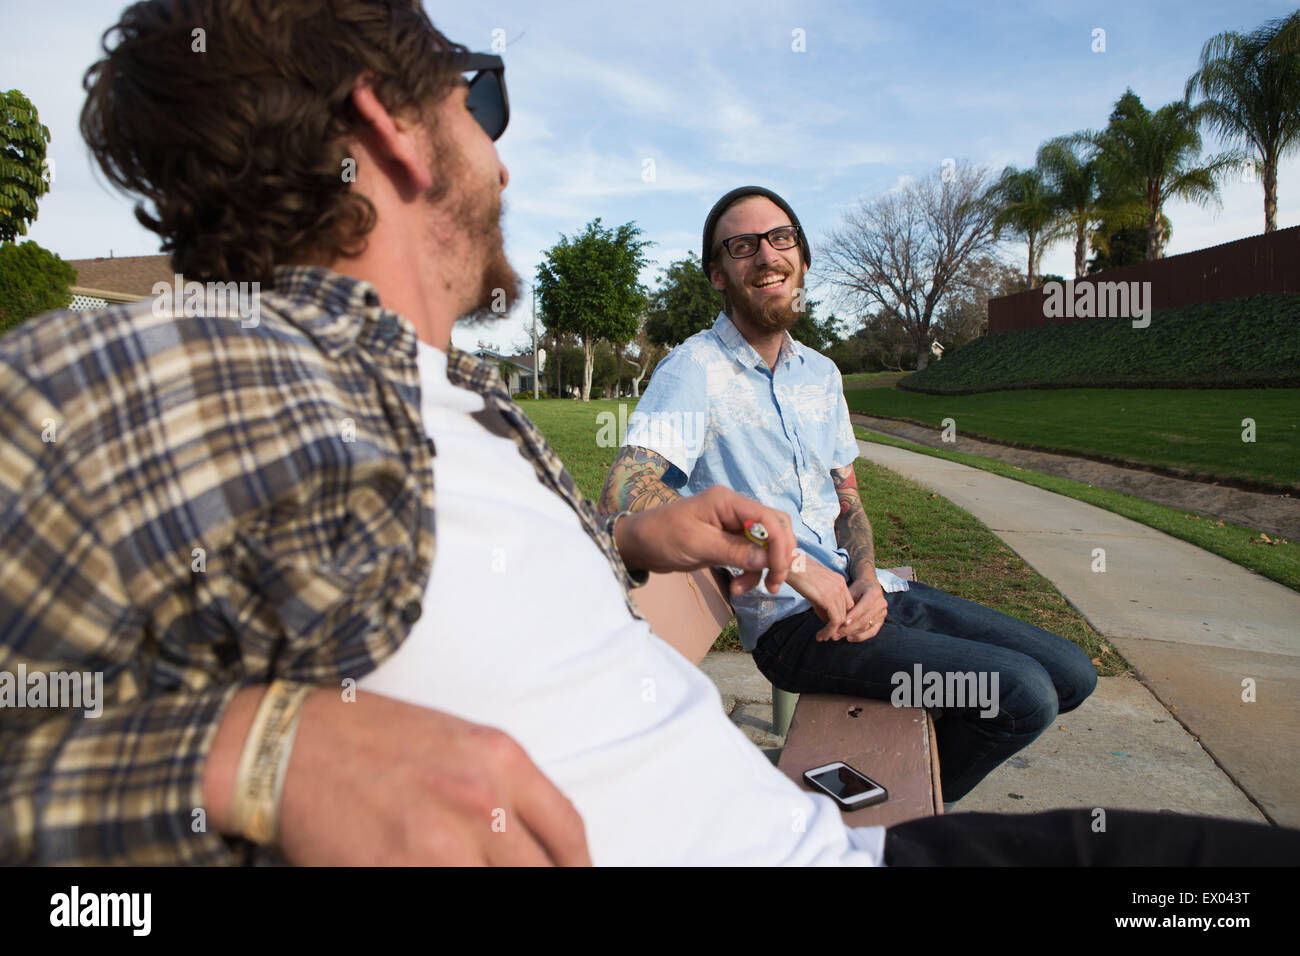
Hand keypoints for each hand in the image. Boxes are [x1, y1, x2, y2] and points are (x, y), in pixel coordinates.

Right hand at [222, 689, 591, 864]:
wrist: (290, 746)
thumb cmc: (370, 740)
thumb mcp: (456, 744)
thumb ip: (502, 789)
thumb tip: (530, 842)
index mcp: (501, 760)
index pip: (568, 832)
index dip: (579, 867)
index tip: (576, 876)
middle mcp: (481, 801)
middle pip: (540, 874)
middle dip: (540, 887)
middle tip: (527, 886)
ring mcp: (441, 843)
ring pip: (500, 891)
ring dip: (490, 889)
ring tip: (472, 876)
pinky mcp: (397, 873)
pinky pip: (446, 897)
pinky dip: (450, 893)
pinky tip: (430, 878)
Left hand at [613, 485, 796, 596]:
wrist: (638, 544)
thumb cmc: (662, 536)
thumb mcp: (697, 544)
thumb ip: (734, 551)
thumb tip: (768, 560)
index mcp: (727, 501)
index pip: (768, 518)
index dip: (779, 544)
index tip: (778, 570)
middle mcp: (734, 510)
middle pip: (773, 528)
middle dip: (778, 556)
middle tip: (773, 584)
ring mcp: (731, 525)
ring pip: (764, 545)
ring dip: (761, 569)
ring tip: (741, 589)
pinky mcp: (726, 541)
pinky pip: (749, 555)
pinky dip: (748, 571)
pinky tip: (736, 586)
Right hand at [785, 557, 855, 640]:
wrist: (789, 564)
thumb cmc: (797, 574)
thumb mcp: (815, 587)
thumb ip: (823, 602)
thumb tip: (826, 618)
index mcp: (839, 581)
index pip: (848, 604)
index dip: (842, 617)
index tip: (832, 627)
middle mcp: (841, 585)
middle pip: (847, 612)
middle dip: (839, 626)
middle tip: (828, 635)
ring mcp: (836, 592)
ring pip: (842, 619)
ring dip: (833, 632)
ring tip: (823, 637)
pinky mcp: (828, 599)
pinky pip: (835, 620)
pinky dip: (829, 631)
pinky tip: (821, 636)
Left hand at [840, 575, 888, 641]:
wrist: (869, 587)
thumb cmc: (856, 589)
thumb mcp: (850, 591)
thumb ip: (845, 603)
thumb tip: (833, 616)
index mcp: (874, 592)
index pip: (864, 606)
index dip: (853, 615)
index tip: (842, 622)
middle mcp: (881, 604)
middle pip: (864, 619)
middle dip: (848, 628)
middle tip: (834, 633)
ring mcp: (882, 614)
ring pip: (866, 627)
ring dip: (851, 633)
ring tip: (837, 636)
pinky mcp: (881, 622)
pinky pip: (872, 632)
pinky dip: (860, 637)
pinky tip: (848, 638)